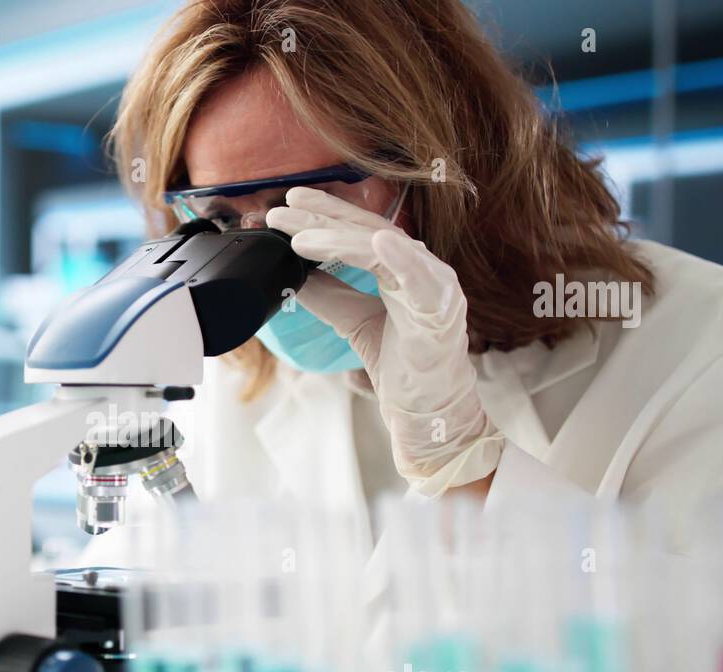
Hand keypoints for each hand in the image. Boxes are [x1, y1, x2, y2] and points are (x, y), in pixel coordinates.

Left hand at [265, 187, 503, 496]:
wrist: (430, 412)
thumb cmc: (403, 367)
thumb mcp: (353, 323)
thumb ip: (328, 296)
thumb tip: (290, 274)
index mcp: (404, 268)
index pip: (360, 231)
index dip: (325, 215)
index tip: (287, 207)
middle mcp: (422, 269)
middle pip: (368, 231)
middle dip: (324, 217)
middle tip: (283, 209)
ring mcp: (434, 287)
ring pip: (384, 251)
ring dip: (340, 239)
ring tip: (300, 238)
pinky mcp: (440, 313)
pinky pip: (419, 279)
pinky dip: (399, 258)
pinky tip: (376, 242)